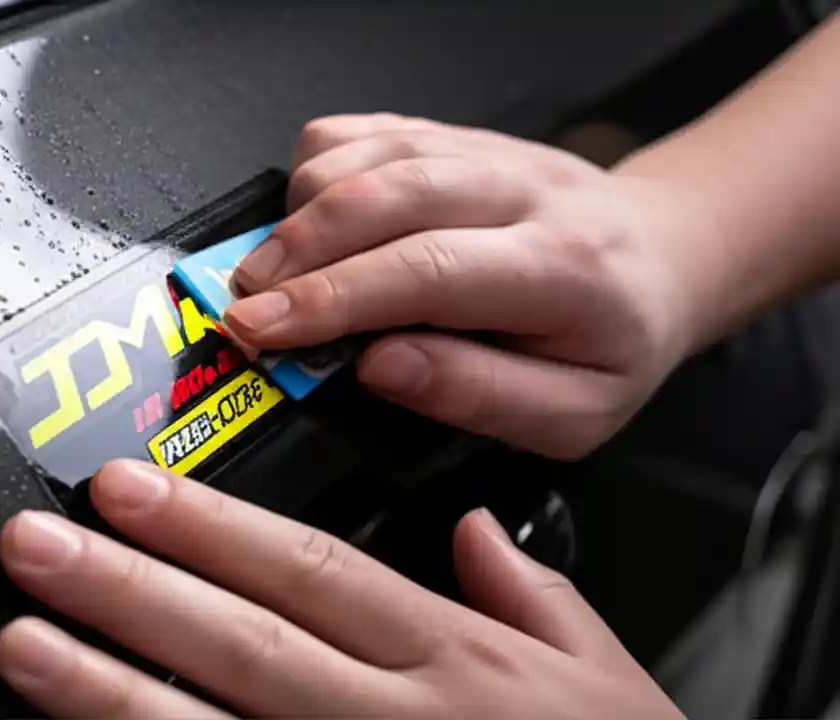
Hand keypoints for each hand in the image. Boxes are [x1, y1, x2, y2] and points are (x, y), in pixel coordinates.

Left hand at [0, 460, 681, 718]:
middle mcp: (394, 717)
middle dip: (131, 587)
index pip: (309, 572)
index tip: (130, 488)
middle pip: (241, 640)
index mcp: (452, 655)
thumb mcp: (601, 671)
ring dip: (111, 687)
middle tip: (39, 542)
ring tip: (25, 641)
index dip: (210, 526)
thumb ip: (533, 591)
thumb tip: (478, 528)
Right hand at [225, 113, 702, 458]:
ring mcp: (479, 151)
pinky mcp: (447, 134)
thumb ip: (479, 394)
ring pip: (363, 155)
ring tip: (270, 277)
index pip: (430, 271)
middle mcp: (519, 192)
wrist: (658, 254)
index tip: (264, 330)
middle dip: (294, 254)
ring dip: (296, 217)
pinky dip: (311, 175)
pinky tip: (309, 226)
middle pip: (384, 197)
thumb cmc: (614, 339)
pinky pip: (357, 131)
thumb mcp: (574, 412)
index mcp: (562, 268)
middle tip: (243, 307)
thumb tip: (382, 367)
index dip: (334, 300)